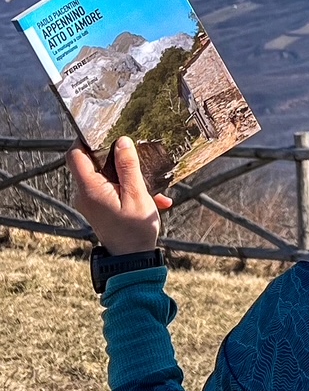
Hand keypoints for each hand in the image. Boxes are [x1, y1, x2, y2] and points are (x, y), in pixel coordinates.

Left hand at [69, 137, 171, 254]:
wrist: (133, 260)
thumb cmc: (135, 229)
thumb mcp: (137, 195)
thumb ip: (128, 167)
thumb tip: (122, 141)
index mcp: (90, 189)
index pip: (74, 155)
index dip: (85, 139)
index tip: (105, 130)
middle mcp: (85, 194)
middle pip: (90, 163)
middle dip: (114, 155)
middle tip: (136, 151)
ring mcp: (91, 201)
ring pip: (104, 175)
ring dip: (127, 174)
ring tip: (150, 181)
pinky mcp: (99, 206)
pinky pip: (111, 188)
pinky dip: (129, 187)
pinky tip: (152, 196)